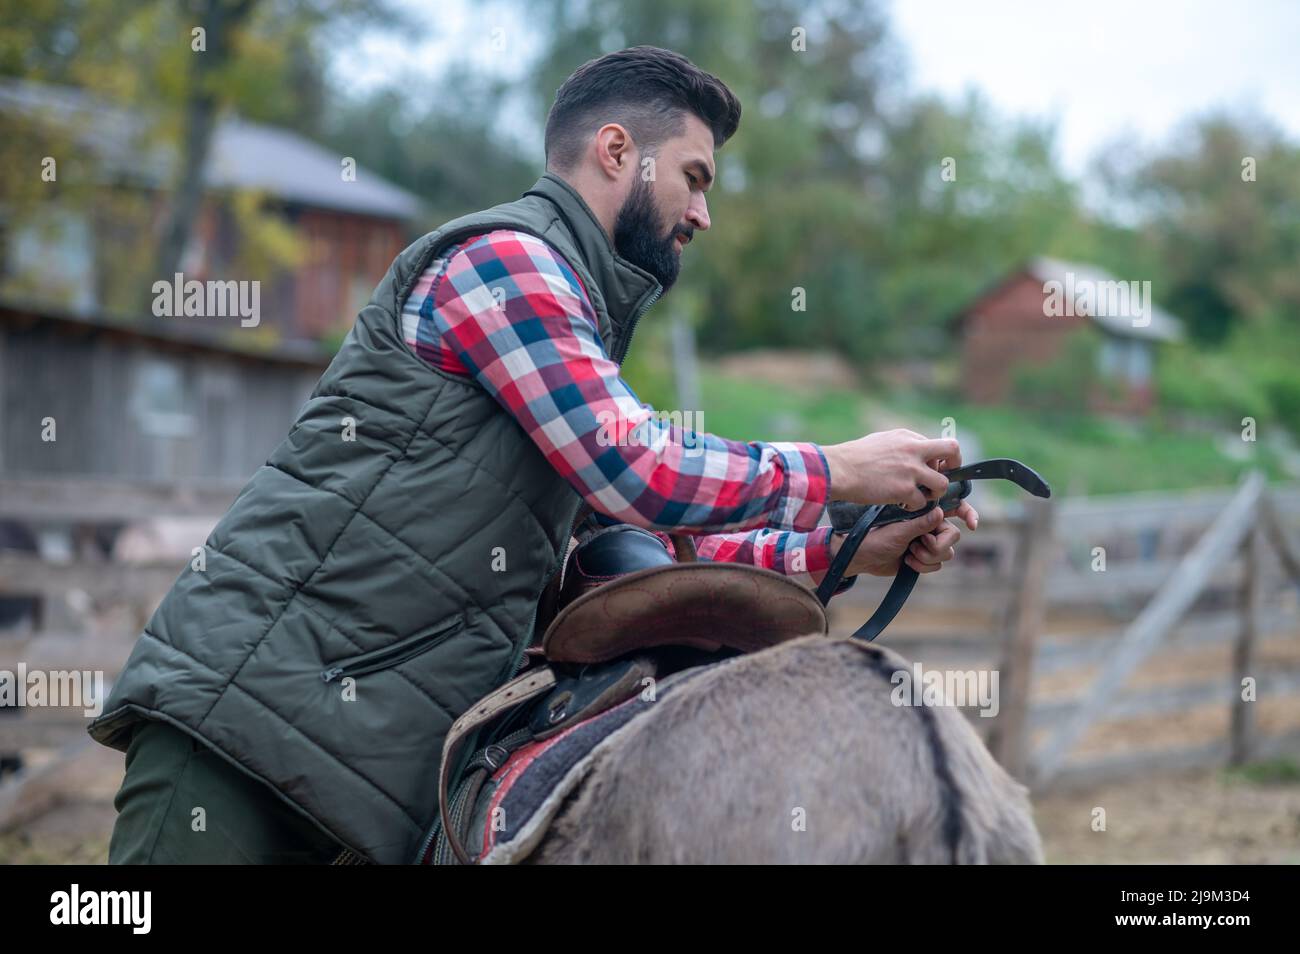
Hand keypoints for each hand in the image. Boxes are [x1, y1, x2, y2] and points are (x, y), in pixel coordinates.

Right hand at [821, 429, 960, 510]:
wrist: (838, 469)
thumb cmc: (854, 457)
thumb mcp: (882, 440)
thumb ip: (902, 445)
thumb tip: (914, 451)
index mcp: (908, 437)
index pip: (940, 444)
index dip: (941, 459)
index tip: (936, 469)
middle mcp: (914, 450)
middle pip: (952, 452)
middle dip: (955, 467)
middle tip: (943, 479)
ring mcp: (911, 470)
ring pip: (942, 484)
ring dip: (934, 493)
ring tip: (919, 497)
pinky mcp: (904, 490)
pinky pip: (922, 503)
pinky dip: (914, 507)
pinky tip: (901, 504)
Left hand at [830, 501, 976, 577]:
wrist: (862, 558)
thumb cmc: (874, 538)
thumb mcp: (898, 530)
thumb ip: (921, 523)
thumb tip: (941, 513)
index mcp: (923, 510)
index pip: (953, 507)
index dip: (968, 514)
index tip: (973, 525)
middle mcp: (928, 525)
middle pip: (953, 536)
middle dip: (938, 544)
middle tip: (920, 543)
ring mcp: (926, 542)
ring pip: (947, 553)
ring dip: (929, 556)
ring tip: (910, 552)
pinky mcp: (923, 558)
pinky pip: (937, 565)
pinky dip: (924, 566)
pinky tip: (907, 561)